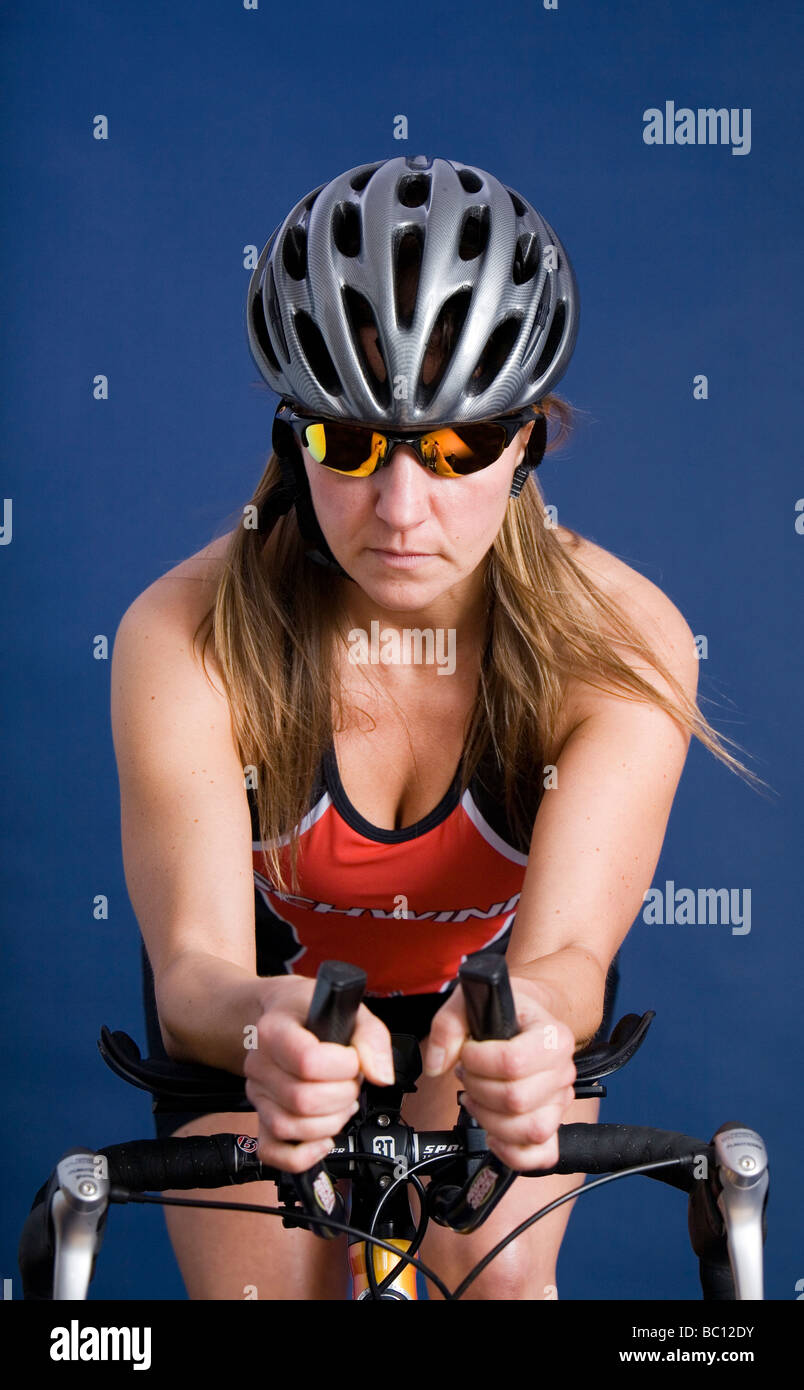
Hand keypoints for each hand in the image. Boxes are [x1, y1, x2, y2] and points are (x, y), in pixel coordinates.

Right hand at [244, 976, 394, 1173]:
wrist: (284, 1015)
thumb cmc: (313, 1012)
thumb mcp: (349, 1010)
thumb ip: (371, 1038)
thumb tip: (380, 1075)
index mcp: (274, 1030)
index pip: (307, 1060)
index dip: (342, 1066)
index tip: (352, 1059)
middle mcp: (259, 1064)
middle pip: (302, 1099)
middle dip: (343, 1095)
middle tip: (351, 1081)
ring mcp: (258, 1094)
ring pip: (291, 1127)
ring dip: (330, 1122)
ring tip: (341, 1102)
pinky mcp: (262, 1119)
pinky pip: (273, 1152)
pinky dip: (303, 1155)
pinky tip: (324, 1139)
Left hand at [422, 976, 576, 1170]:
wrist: (527, 1019)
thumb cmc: (503, 1011)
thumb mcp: (471, 1001)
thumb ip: (448, 1025)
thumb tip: (438, 1065)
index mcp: (552, 1037)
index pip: (513, 1062)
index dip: (478, 1061)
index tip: (468, 1051)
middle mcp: (563, 1071)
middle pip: (516, 1100)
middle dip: (478, 1088)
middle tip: (468, 1073)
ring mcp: (560, 1101)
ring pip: (529, 1131)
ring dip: (490, 1120)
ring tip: (477, 1097)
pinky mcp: (552, 1124)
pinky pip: (541, 1154)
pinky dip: (513, 1152)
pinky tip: (494, 1134)